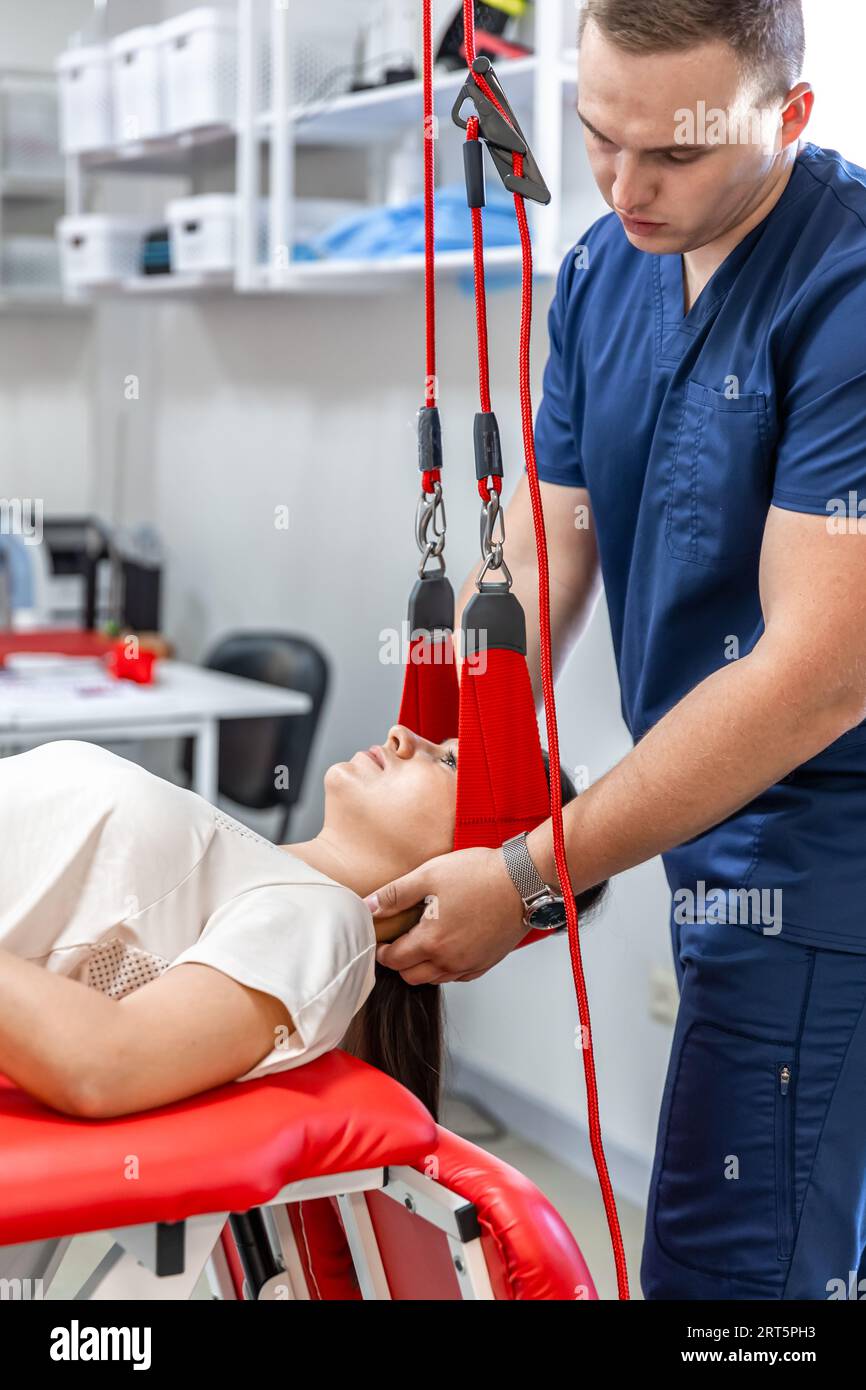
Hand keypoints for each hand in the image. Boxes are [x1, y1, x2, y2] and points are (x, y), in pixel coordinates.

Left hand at [366, 846, 527, 984]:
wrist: (523, 880)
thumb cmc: (478, 875)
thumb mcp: (428, 875)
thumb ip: (394, 895)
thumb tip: (368, 907)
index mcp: (431, 941)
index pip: (394, 960)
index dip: (381, 951)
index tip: (380, 940)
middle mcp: (450, 960)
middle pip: (411, 976)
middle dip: (399, 962)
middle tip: (398, 941)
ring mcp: (470, 964)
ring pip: (435, 979)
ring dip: (423, 967)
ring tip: (423, 941)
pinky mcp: (487, 962)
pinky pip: (459, 976)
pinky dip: (447, 967)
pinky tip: (448, 946)